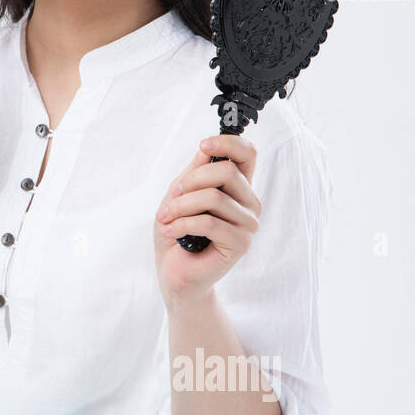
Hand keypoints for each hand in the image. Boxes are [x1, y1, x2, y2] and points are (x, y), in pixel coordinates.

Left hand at [153, 134, 261, 307]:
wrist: (174, 271)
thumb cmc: (176, 231)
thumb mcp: (179, 193)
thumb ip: (195, 171)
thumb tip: (206, 148)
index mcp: (237, 186)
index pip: (248, 153)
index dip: (228, 142)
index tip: (203, 145)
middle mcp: (249, 202)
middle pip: (227, 171)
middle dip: (190, 181)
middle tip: (171, 197)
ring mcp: (248, 223)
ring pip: (213, 197)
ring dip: (180, 206)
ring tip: (165, 218)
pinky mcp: (241, 243)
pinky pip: (209, 222)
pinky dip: (181, 224)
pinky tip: (170, 230)